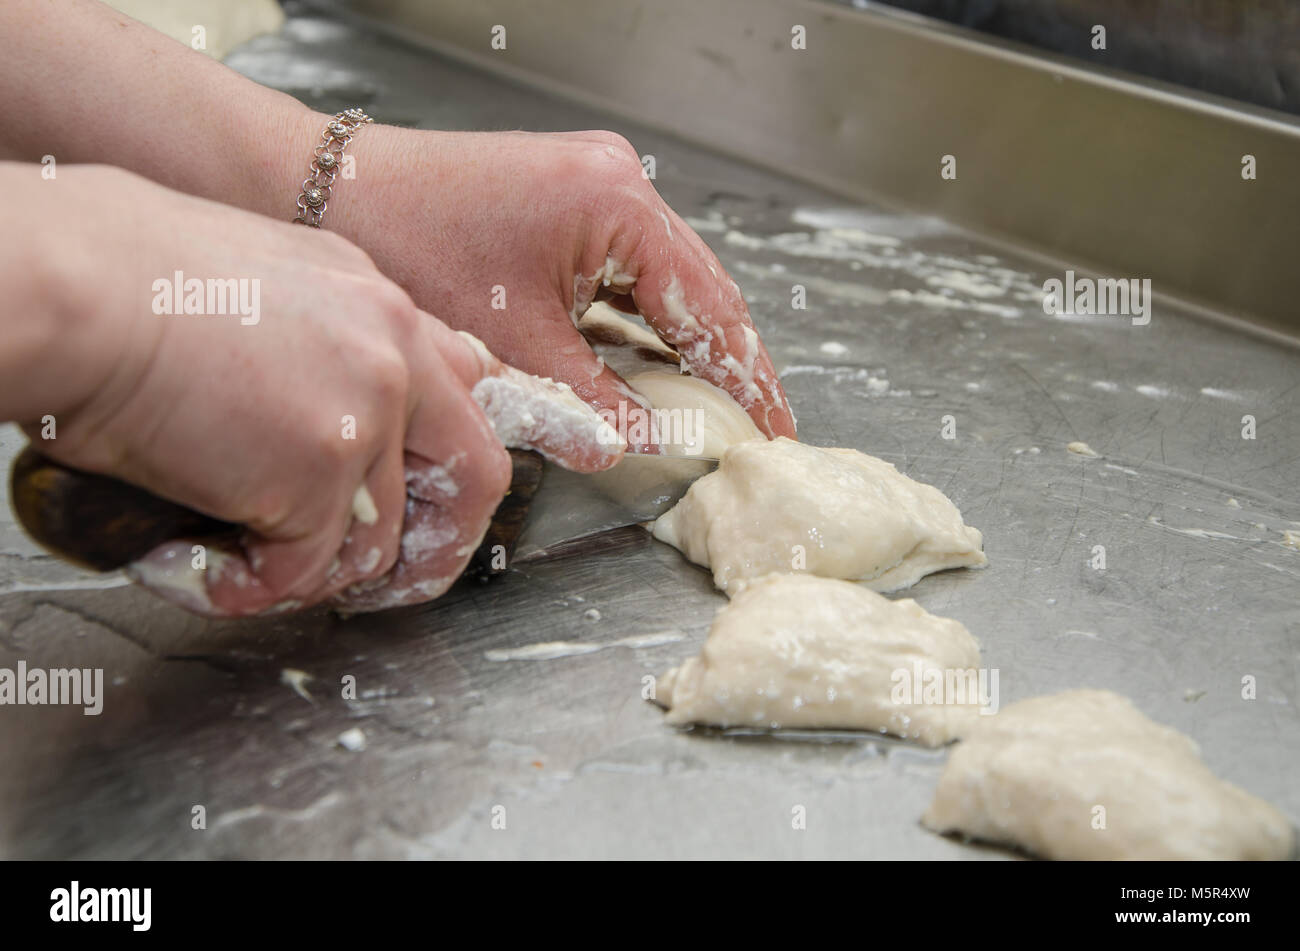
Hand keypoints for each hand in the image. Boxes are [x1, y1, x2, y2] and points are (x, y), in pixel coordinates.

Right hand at [17, 165, 621, 615]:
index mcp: (377, 304)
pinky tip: (195, 565)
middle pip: (476, 471)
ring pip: (377, 542)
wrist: (70, 284)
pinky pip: (302, 570)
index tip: (423, 500)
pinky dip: (249, 588)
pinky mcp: (316, 471)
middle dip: (440, 542)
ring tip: (241, 565)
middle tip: (388, 579)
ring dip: (313, 575)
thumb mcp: (256, 282)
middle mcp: (391, 353)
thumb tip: (306, 405)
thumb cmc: (121, 277)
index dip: (444, 456)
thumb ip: (311, 340)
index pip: (463, 385)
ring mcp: (364, 412)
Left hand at [318, 125, 797, 444]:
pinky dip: (641, 325)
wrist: (325, 191)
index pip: (711, 308)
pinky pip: (626, 274)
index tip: (775, 430)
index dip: (747, 379)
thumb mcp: (514, 345)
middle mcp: (619, 183)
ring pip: (666, 283)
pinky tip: (652, 372)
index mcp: (619, 206)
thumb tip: (641, 447)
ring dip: (687, 346)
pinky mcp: (568, 203)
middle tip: (756, 429)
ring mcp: (595, 187)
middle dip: (728, 364)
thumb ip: (591, 402)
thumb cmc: (407, 248)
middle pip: (700, 290)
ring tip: (715, 411)